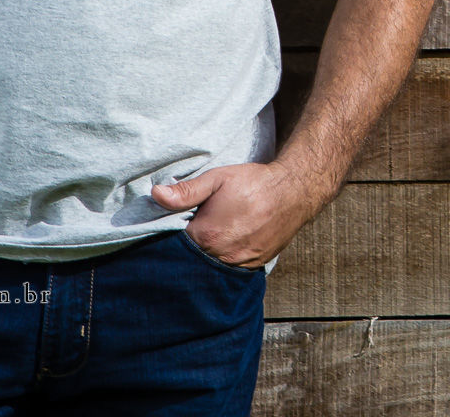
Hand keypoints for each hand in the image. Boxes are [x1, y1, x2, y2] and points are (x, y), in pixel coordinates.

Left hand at [151, 160, 335, 268]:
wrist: (294, 192)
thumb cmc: (254, 183)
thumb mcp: (218, 178)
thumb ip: (186, 190)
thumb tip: (156, 194)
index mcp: (206, 235)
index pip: (174, 246)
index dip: (168, 238)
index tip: (170, 229)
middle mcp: (221, 256)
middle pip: (191, 262)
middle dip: (185, 252)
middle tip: (189, 236)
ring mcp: (239, 264)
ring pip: (210, 269)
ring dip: (204, 260)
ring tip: (207, 242)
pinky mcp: (253, 266)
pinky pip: (229, 270)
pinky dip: (223, 262)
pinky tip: (223, 248)